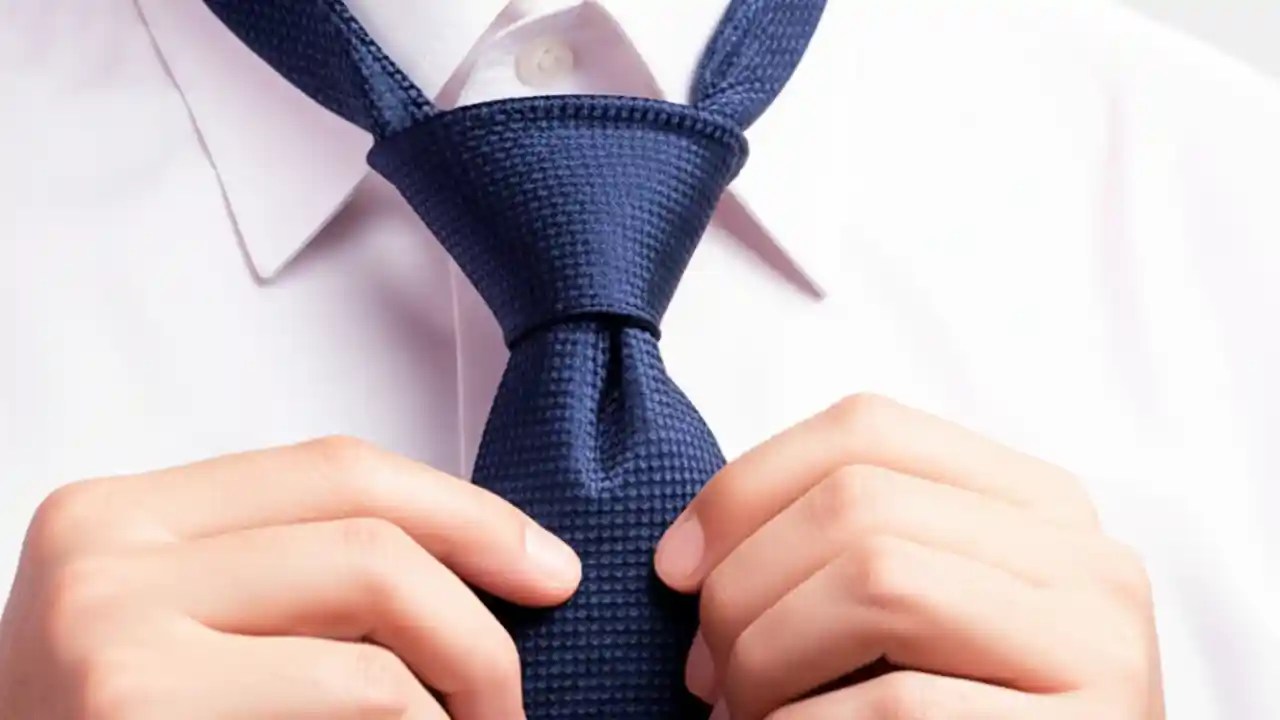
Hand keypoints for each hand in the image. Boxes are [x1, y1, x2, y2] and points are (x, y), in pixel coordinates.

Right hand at [0, 437, 581, 719]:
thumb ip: (288, 579)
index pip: (338, 470)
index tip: (542, 565)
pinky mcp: (137, 707)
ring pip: (373, 632)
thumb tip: (473, 568)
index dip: (466, 513)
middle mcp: (104, 555)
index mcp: (121, 513)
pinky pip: (355, 698)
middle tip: (512, 694)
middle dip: (480, 622)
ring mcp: (111, 635)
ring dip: (458, 689)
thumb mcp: (180, 626)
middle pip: (370, 541)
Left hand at [655, 395, 1163, 719]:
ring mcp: (1101, 645)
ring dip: (766, 656)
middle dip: (743, 588)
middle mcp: (1086, 556)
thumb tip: (689, 560)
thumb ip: (841, 554)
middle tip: (705, 672)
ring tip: (738, 712)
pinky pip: (899, 702)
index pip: (867, 428)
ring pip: (878, 582)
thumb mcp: (912, 617)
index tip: (674, 565)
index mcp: (1036, 505)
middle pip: (859, 504)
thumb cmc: (958, 719)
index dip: (744, 487)